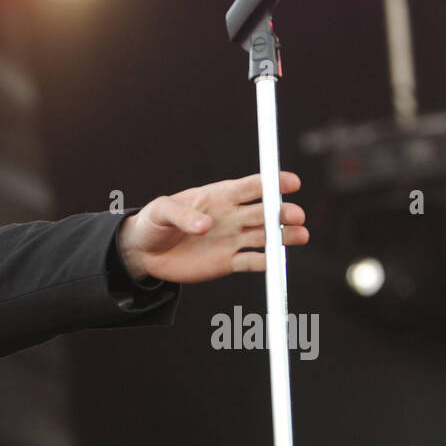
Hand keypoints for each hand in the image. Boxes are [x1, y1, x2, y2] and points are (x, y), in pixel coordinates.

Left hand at [117, 171, 308, 284]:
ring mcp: (232, 239)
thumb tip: (207, 225)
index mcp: (220, 196)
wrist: (144, 252)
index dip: (274, 183)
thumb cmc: (153, 223)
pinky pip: (251, 262)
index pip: (253, 186)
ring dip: (283, 236)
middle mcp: (232, 216)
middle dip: (282, 212)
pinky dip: (264, 262)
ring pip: (265, 237)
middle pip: (265, 212)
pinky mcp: (227, 262)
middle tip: (296, 216)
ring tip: (301, 236)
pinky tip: (274, 262)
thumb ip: (182, 215)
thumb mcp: (161, 211)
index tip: (292, 183)